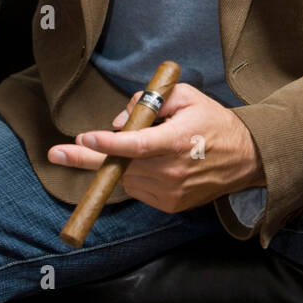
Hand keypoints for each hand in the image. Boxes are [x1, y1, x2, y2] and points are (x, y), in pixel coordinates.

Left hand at [47, 82, 264, 212]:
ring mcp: (170, 192)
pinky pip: (138, 188)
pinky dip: (135, 174)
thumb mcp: (187, 97)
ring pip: (127, 176)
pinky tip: (152, 162)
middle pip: (120, 166)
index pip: (137, 145)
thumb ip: (152, 102)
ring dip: (119, 162)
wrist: (246, 158)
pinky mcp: (170, 205)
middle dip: (85, 158)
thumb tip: (120, 122)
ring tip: (142, 146)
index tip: (84, 138)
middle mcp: (172, 170)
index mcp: (177, 141)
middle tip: (55, 153)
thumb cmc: (215, 122)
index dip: (108, 144)